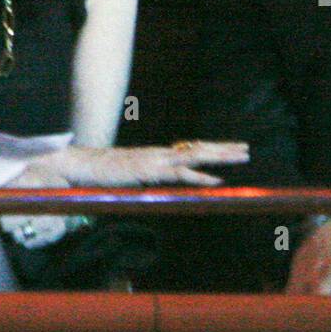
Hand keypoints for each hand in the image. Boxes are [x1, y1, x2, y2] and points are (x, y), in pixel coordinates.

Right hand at [30, 140, 248, 186]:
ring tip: (242, 157)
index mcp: (158, 154)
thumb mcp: (131, 177)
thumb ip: (146, 179)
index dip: (211, 148)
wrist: (83, 166)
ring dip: (220, 157)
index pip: (190, 148)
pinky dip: (200, 177)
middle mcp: (161, 153)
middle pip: (198, 148)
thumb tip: (156, 183)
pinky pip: (180, 175)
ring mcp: (157, 161)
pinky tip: (218, 181)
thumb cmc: (104, 175)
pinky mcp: (151, 172)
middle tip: (247, 149)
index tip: (231, 148)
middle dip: (223, 148)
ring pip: (195, 156)